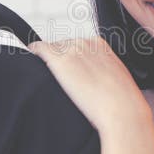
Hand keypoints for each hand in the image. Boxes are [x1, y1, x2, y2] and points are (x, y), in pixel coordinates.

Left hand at [27, 36, 151, 134]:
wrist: (122, 110)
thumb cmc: (122, 102)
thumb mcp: (115, 79)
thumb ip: (102, 73)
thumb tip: (94, 81)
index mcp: (101, 45)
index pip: (76, 44)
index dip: (70, 57)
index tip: (67, 68)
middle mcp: (85, 43)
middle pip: (62, 45)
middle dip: (59, 59)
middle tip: (58, 77)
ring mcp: (72, 50)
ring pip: (51, 49)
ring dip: (48, 60)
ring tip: (46, 74)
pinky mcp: (60, 60)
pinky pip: (39, 49)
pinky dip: (34, 53)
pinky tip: (30, 59)